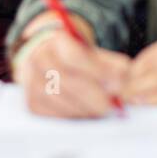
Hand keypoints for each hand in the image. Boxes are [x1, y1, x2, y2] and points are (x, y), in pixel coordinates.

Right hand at [12, 21, 132, 117]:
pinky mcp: (31, 103)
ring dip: (84, 109)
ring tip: (104, 112)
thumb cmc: (77, 57)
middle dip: (93, 97)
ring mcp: (31, 82)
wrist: (50, 60)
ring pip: (58, 100)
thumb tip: (125, 80)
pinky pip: (50, 114)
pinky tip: (87, 116)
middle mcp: (38, 60)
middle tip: (113, 107)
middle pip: (66, 81)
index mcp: (55, 40)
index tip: (118, 85)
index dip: (98, 72)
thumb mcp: (95, 53)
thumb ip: (111, 64)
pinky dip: (71, 117)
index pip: (74, 57)